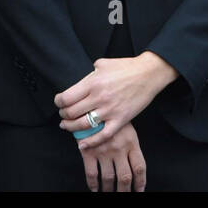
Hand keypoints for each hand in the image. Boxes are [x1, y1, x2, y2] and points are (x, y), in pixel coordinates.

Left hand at [55, 52, 176, 150]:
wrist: (148, 74)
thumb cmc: (126, 67)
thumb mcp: (103, 63)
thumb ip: (89, 73)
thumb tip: (81, 81)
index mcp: (93, 82)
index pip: (66, 97)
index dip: (58, 102)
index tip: (59, 102)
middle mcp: (99, 97)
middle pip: (72, 113)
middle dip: (64, 115)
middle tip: (63, 115)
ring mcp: (110, 110)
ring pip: (83, 125)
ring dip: (72, 128)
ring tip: (68, 126)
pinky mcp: (120, 119)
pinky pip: (102, 135)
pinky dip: (91, 142)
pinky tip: (82, 144)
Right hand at [78, 121, 146, 191]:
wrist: (91, 105)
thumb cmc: (111, 115)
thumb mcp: (126, 126)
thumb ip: (130, 143)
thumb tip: (134, 163)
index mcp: (131, 142)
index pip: (139, 167)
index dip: (141, 182)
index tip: (140, 189)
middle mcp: (119, 149)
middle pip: (125, 176)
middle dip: (125, 190)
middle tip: (124, 195)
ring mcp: (104, 151)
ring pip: (109, 178)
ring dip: (109, 189)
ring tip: (109, 192)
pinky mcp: (89, 151)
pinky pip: (92, 173)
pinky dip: (93, 184)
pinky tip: (95, 188)